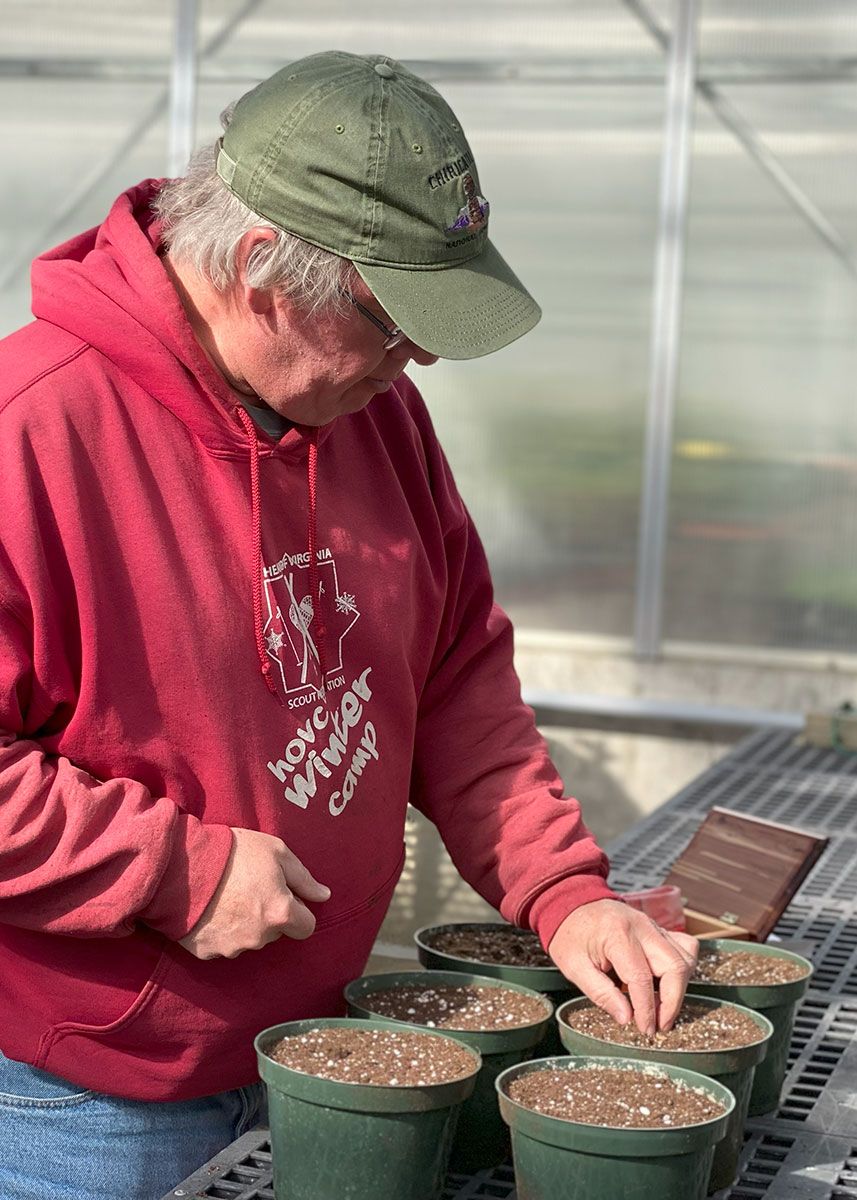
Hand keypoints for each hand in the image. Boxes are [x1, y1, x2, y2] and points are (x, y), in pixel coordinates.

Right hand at [179, 827, 330, 959]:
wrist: (181, 865)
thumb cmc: (233, 853)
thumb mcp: (276, 852)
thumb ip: (304, 878)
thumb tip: (324, 896)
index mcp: (280, 913)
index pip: (306, 927)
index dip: (298, 910)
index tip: (283, 895)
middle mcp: (260, 937)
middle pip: (276, 932)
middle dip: (269, 914)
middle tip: (250, 888)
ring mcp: (232, 947)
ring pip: (250, 939)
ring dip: (245, 923)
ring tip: (227, 895)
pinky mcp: (208, 952)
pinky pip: (223, 944)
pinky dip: (221, 930)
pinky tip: (212, 908)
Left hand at [547, 898, 698, 1034]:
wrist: (572, 904)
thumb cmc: (571, 935)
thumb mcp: (574, 967)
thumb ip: (601, 993)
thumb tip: (626, 1018)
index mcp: (617, 934)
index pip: (641, 978)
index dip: (646, 1009)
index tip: (646, 1029)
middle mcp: (641, 927)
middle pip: (674, 966)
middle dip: (672, 1002)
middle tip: (660, 1024)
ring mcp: (653, 925)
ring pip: (685, 957)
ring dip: (679, 987)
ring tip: (661, 1007)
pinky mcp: (659, 928)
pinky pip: (685, 947)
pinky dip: (682, 968)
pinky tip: (666, 983)